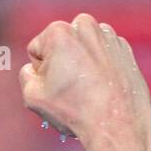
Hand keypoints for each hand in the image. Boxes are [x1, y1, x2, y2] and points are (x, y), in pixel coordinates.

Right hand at [19, 14, 150, 150]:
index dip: (40, 72)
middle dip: (61, 64)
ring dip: (81, 66)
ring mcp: (108, 36)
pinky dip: (100, 69)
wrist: (116, 124)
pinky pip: (103, 56)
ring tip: (86, 92)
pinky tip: (101, 89)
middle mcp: (85, 26)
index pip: (36, 49)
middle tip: (69, 90)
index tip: (53, 87)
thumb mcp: (33, 97)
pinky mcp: (124, 49)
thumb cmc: (75, 110)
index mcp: (59, 31)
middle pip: (61, 45)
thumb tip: (32, 70)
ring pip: (83, 50)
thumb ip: (26, 76)